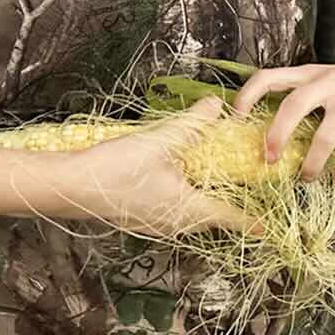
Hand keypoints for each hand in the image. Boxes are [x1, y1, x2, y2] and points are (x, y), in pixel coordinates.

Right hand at [37, 98, 260, 237]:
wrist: (65, 188)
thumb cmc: (113, 169)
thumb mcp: (159, 142)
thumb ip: (191, 124)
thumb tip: (217, 105)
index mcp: (185, 208)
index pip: (227, 218)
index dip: (249, 222)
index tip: (268, 228)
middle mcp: (171, 222)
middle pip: (208, 220)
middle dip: (228, 212)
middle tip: (246, 201)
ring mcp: (150, 223)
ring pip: (187, 218)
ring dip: (203, 206)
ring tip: (216, 188)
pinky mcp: (135, 217)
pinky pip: (169, 214)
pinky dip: (182, 202)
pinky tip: (177, 183)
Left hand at [233, 60, 334, 183]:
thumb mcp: (322, 80)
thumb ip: (300, 99)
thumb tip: (267, 137)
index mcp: (309, 74)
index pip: (268, 77)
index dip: (246, 96)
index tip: (235, 119)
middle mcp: (328, 82)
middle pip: (294, 105)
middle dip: (277, 136)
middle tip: (269, 160)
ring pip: (326, 134)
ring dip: (312, 162)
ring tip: (307, 178)